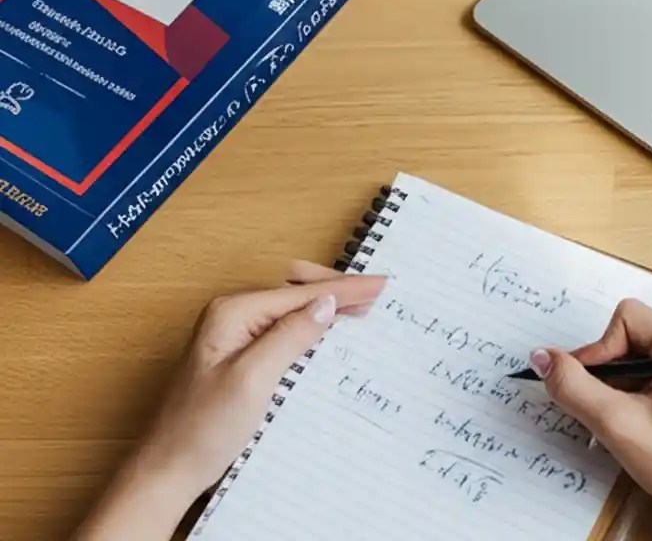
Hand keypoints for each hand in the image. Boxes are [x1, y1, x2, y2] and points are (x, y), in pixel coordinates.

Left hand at [74, 262, 384, 540]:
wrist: (168, 468)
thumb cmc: (202, 428)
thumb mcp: (253, 380)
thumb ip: (290, 336)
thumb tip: (327, 304)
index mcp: (233, 313)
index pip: (302, 295)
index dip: (345, 289)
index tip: (381, 285)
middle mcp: (232, 316)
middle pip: (295, 289)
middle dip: (335, 287)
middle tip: (376, 292)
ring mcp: (234, 336)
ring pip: (290, 308)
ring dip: (324, 304)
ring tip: (361, 306)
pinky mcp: (239, 357)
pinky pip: (282, 330)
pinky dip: (310, 326)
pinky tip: (327, 332)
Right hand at [533, 299, 651, 540]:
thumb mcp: (618, 424)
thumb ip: (574, 387)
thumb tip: (542, 356)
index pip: (629, 319)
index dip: (600, 348)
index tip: (589, 388)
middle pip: (636, 335)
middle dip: (610, 369)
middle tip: (602, 407)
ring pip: (644, 358)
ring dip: (622, 385)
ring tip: (621, 421)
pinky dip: (638, 395)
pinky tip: (637, 425)